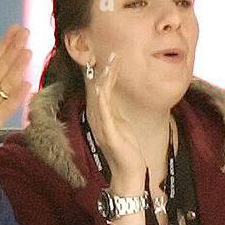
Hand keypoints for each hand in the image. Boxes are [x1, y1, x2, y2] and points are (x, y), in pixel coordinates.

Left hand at [0, 24, 31, 187]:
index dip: (5, 44)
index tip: (15, 29)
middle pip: (5, 67)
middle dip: (15, 50)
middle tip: (25, 33)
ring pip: (8, 83)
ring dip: (18, 69)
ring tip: (27, 53)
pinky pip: (7, 106)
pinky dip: (16, 97)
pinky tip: (26, 86)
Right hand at [85, 53, 146, 194]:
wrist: (128, 172)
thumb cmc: (126, 149)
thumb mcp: (121, 124)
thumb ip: (114, 110)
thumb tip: (114, 95)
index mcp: (100, 114)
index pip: (99, 87)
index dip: (102, 71)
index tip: (110, 55)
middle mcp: (97, 117)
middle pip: (97, 87)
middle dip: (104, 69)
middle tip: (112, 52)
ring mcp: (101, 125)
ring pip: (100, 95)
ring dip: (105, 77)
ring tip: (112, 62)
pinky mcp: (108, 133)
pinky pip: (104, 111)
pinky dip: (103, 97)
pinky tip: (103, 85)